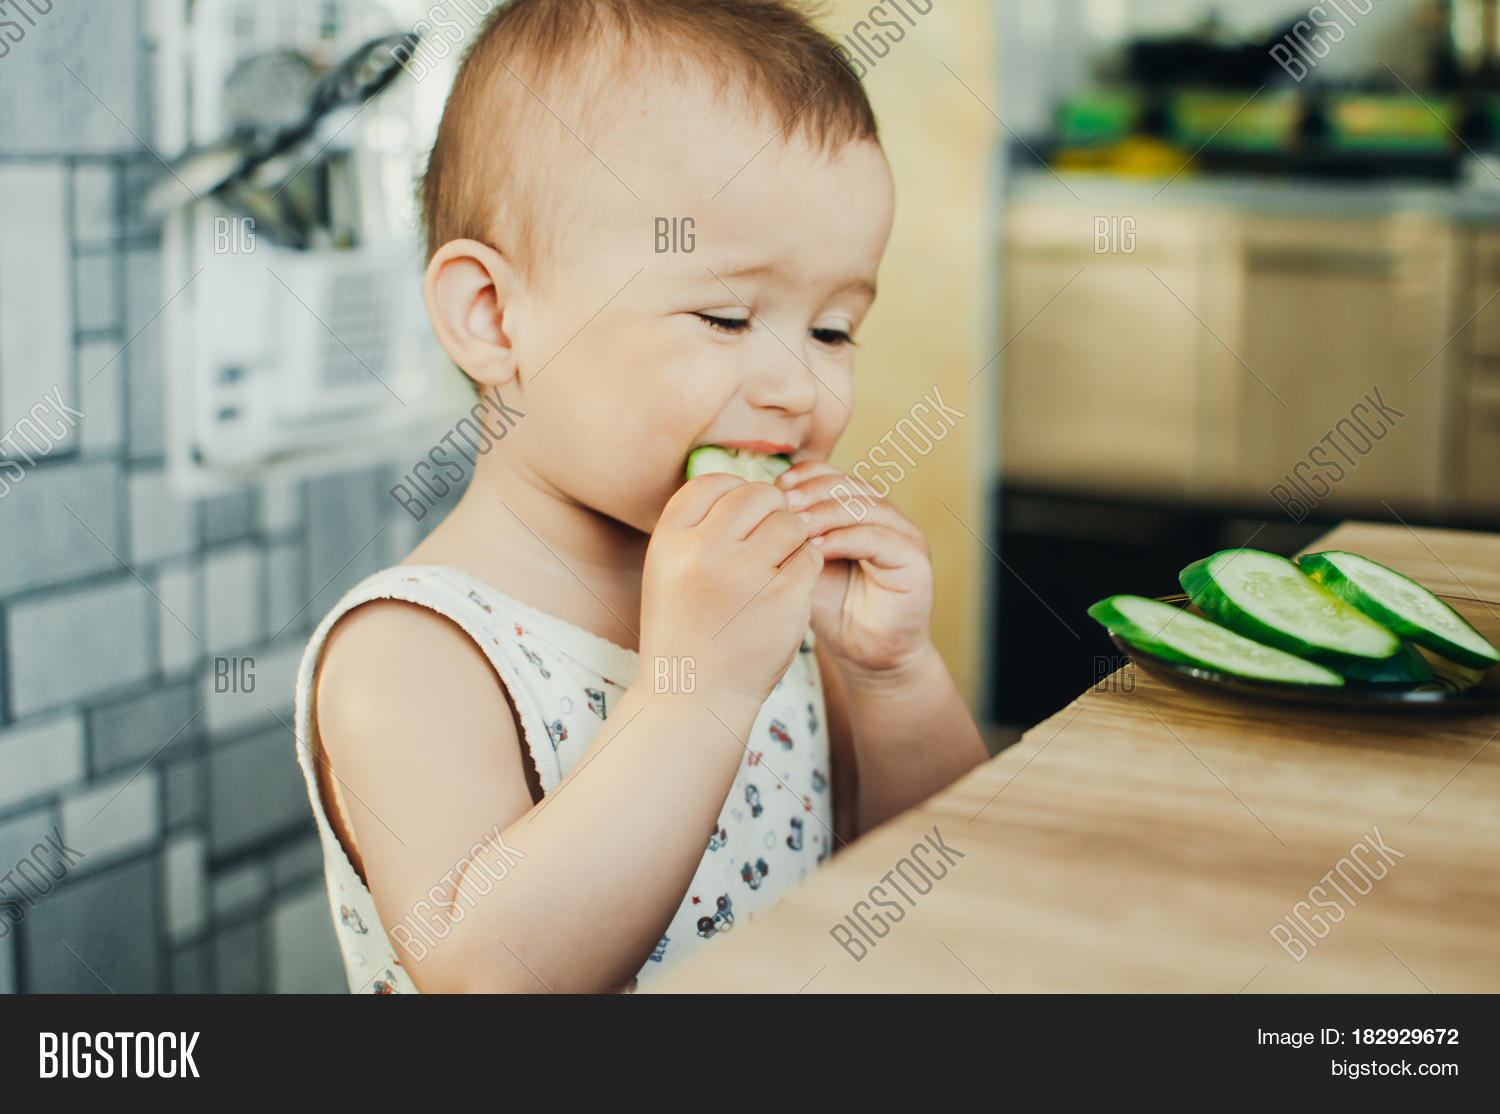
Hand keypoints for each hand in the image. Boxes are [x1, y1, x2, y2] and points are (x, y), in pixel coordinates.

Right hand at [640, 474, 822, 714]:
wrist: (696, 696)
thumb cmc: (686, 630)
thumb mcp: (670, 571)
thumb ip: (698, 528)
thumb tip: (741, 485)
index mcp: (670, 540)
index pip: (712, 483)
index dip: (734, 493)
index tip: (740, 518)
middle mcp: (705, 551)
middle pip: (758, 495)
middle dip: (770, 512)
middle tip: (767, 541)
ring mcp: (747, 573)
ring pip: (791, 523)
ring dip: (792, 539)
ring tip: (776, 568)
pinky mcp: (785, 596)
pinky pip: (811, 556)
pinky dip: (805, 567)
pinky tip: (788, 589)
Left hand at [776, 461, 934, 682]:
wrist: (866, 655)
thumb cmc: (834, 611)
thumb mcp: (804, 566)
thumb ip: (792, 537)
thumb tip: (759, 508)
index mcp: (860, 510)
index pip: (834, 476)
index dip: (805, 476)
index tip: (775, 488)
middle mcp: (886, 517)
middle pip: (849, 485)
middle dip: (812, 492)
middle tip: (782, 504)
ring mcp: (905, 535)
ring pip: (865, 507)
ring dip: (827, 512)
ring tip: (796, 525)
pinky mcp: (915, 560)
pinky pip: (879, 539)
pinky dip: (847, 538)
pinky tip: (819, 547)